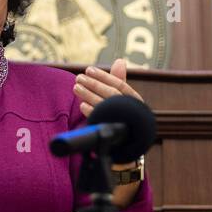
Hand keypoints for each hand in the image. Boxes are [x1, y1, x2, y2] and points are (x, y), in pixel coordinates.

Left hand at [74, 58, 144, 175]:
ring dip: (89, 95)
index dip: (104, 76)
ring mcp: (124, 123)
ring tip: (75, 88)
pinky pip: (102, 121)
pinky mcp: (115, 135)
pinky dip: (91, 112)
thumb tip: (120, 61)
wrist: (126, 150)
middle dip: (94, 84)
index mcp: (136, 102)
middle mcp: (133, 112)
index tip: (89, 69)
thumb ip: (119, 81)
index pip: (120, 85)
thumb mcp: (122, 100)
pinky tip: (82, 105)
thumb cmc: (123, 119)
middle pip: (112, 94)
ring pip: (105, 106)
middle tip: (78, 77)